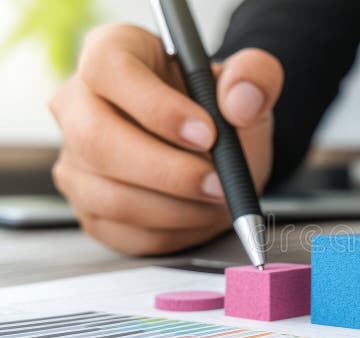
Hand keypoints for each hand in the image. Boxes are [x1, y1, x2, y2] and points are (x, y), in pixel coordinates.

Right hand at [49, 24, 282, 254]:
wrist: (217, 152)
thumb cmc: (219, 109)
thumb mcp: (248, 82)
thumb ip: (254, 76)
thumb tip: (242, 102)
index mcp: (112, 53)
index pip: (109, 70)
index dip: (157, 106)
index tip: (208, 134)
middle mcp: (79, 105)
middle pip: (96, 141)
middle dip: (169, 172)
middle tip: (220, 183)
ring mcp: (76, 162)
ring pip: (111, 197)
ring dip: (177, 209)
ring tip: (219, 199)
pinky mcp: (90, 210)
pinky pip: (124, 233)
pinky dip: (174, 232)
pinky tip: (201, 214)